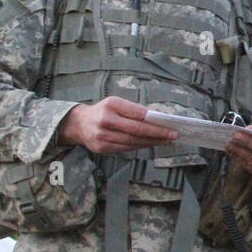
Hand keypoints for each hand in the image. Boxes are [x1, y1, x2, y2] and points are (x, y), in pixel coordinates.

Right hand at [57, 97, 176, 153]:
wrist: (79, 124)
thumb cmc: (104, 111)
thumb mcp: (116, 103)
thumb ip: (134, 110)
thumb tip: (157, 119)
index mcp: (111, 105)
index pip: (137, 113)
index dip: (154, 121)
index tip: (169, 124)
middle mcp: (105, 120)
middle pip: (136, 130)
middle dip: (157, 134)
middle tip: (172, 135)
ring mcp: (101, 136)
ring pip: (132, 141)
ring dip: (151, 142)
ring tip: (165, 141)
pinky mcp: (101, 148)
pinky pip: (125, 148)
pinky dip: (140, 146)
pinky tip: (150, 144)